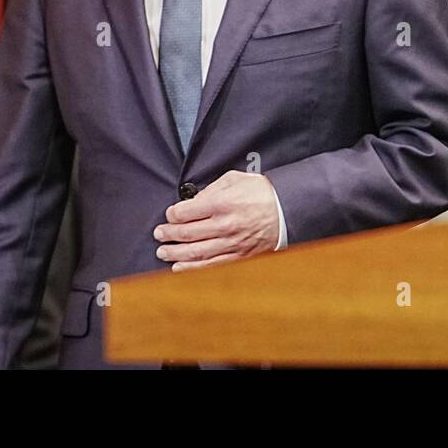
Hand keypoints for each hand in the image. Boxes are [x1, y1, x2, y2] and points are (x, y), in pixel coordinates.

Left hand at [153, 170, 279, 270]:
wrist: (287, 209)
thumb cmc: (262, 192)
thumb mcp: (235, 179)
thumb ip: (211, 189)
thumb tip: (193, 202)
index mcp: (222, 203)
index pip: (186, 213)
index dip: (172, 215)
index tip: (169, 215)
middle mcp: (224, 225)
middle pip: (187, 234)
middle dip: (168, 234)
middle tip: (159, 234)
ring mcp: (232, 243)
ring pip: (195, 253)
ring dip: (175, 254)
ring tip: (163, 252)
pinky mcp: (239, 256)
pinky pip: (211, 266)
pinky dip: (192, 269)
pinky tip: (179, 268)